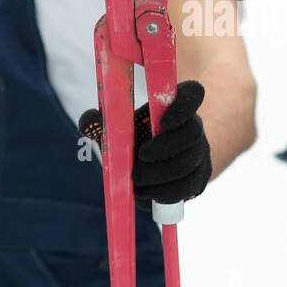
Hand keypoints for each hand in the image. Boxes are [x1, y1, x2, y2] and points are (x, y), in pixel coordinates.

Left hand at [78, 80, 212, 208]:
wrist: (163, 164)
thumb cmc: (138, 139)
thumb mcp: (121, 127)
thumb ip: (103, 122)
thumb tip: (86, 123)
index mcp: (176, 107)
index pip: (193, 94)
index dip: (184, 105)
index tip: (162, 120)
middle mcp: (194, 127)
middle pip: (192, 133)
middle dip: (165, 147)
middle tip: (141, 156)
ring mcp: (200, 154)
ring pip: (189, 163)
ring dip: (161, 174)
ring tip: (137, 179)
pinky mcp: (199, 180)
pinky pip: (188, 188)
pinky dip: (164, 192)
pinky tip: (144, 192)